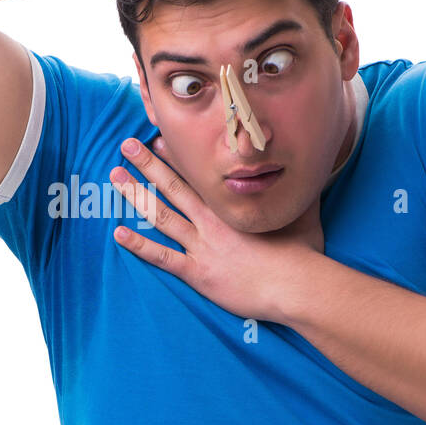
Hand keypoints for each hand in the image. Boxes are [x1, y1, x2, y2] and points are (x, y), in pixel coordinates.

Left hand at [109, 136, 318, 322]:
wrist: (296, 285)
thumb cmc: (301, 253)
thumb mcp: (302, 215)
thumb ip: (298, 194)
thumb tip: (311, 172)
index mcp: (233, 207)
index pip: (199, 175)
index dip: (177, 157)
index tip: (159, 139)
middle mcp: (212, 221)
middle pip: (173, 187)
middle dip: (149, 164)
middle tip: (126, 145)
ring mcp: (202, 246)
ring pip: (161, 215)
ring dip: (136, 195)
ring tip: (114, 177)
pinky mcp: (198, 272)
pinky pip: (162, 257)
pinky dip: (140, 246)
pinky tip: (118, 234)